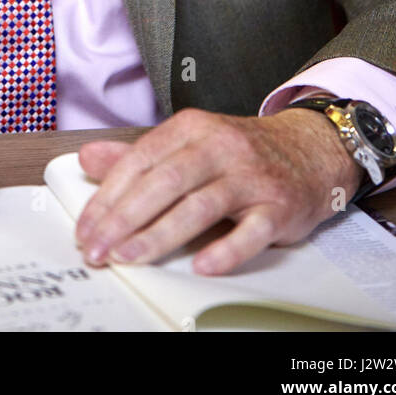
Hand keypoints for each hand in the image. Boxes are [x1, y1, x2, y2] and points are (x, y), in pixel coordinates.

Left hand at [74, 107, 362, 274]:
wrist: (310, 150)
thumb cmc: (241, 152)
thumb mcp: (189, 143)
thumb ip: (138, 155)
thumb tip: (88, 158)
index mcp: (192, 128)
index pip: (140, 160)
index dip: (108, 196)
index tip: (86, 227)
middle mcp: (220, 146)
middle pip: (164, 182)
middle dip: (124, 219)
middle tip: (98, 249)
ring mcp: (251, 177)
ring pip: (200, 206)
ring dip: (160, 235)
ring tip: (129, 257)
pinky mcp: (278, 206)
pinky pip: (251, 231)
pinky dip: (226, 250)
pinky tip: (201, 266)